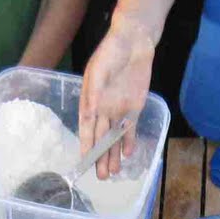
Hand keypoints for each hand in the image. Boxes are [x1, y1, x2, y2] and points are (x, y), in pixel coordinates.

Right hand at [79, 15, 154, 178]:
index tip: (84, 162)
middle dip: (100, 158)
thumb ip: (94, 92)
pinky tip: (127, 155)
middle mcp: (103, 109)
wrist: (133, 41)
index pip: (87, 129)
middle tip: (101, 178)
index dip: (86, 146)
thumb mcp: (98, 70)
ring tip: (112, 173)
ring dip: (113, 155)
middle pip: (101, 138)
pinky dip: (129, 142)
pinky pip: (131, 129)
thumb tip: (89, 113)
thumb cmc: (110, 52)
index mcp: (90, 101)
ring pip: (115, 138)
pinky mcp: (134, 107)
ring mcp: (119, 109)